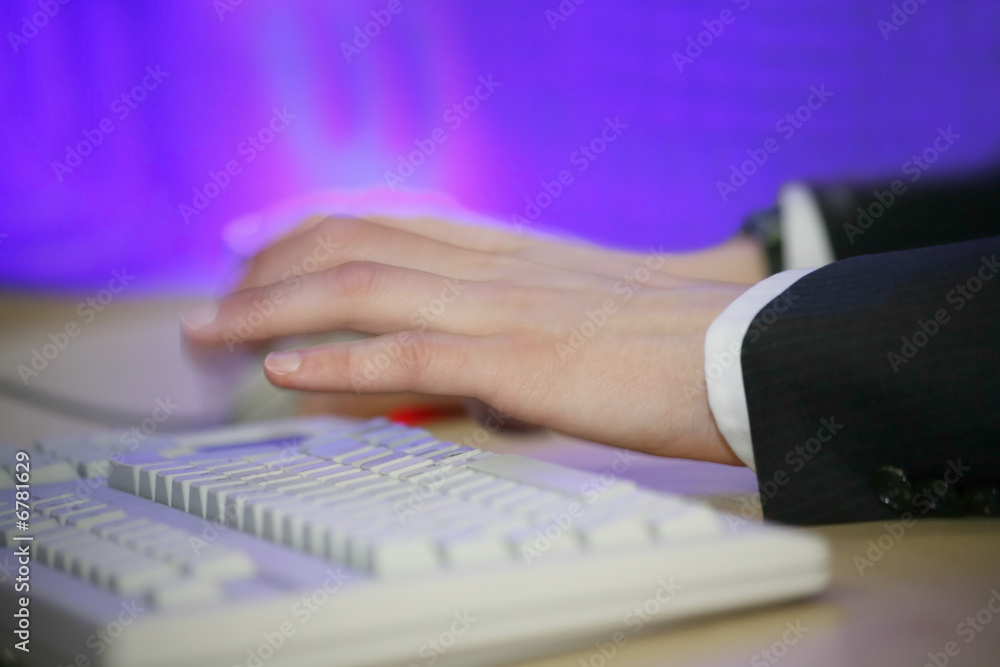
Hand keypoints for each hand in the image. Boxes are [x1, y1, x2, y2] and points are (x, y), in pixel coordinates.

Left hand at [182, 215, 751, 464]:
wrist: (742, 350)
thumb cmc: (669, 340)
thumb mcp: (577, 316)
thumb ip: (510, 330)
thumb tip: (460, 374)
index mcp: (508, 251)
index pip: (385, 223)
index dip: (308, 233)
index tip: (257, 252)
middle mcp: (493, 266)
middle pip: (354, 243)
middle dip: (269, 268)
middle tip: (217, 300)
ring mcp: (501, 308)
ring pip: (362, 289)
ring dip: (274, 307)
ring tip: (215, 329)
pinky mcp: (519, 361)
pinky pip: (409, 355)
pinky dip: (338, 363)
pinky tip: (285, 370)